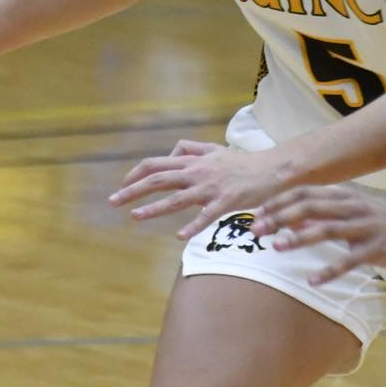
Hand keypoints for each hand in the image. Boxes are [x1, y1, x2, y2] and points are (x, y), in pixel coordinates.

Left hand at [109, 140, 295, 238]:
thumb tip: (172, 155)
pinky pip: (206, 216)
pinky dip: (192, 226)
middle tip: (113, 202)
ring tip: (134, 217)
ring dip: (153, 209)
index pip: (155, 165)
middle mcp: (197, 173)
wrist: (271, 169)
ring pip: (176, 199)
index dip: (135, 175)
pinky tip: (179, 237)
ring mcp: (210, 188)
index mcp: (192, 162)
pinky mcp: (226, 202)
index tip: (122, 187)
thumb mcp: (213, 150)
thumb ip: (191, 150)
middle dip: (132, 191)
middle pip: (157, 180)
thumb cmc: (242, 162)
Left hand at [251, 184, 385, 282]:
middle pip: (309, 207)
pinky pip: (350, 260)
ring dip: (299, 238)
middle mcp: (352, 208)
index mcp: (345, 197)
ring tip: (277, 246)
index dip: (278, 202)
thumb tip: (290, 223)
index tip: (256, 214)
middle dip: (280, 217)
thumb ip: (324, 216)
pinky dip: (330, 270)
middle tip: (256, 229)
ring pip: (326, 229)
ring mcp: (365, 227)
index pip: (304, 193)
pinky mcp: (377, 248)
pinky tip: (313, 280)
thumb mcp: (354, 214)